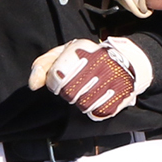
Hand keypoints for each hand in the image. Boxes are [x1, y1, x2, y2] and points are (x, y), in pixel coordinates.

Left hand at [28, 37, 153, 120]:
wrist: (128, 61)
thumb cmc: (89, 57)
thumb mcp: (65, 52)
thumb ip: (44, 64)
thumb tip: (33, 84)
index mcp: (83, 49)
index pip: (56, 75)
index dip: (53, 81)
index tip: (60, 80)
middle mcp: (100, 63)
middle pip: (69, 92)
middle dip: (68, 92)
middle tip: (75, 86)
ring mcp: (113, 79)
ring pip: (84, 104)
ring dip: (81, 101)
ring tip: (87, 91)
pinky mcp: (122, 94)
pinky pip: (99, 111)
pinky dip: (95, 109)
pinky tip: (98, 98)